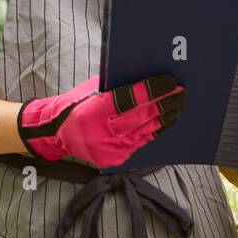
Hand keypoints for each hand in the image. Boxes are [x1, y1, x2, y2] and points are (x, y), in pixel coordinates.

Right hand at [18, 74, 184, 168]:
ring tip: (178, 106)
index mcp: (94, 111)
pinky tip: (165, 121)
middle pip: (143, 117)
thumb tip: (145, 78)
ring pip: (146, 132)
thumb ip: (114, 87)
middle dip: (165, 104)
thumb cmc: (75, 104)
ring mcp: (111, 149)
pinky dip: (155, 130)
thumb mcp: (90, 90)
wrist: (56, 134)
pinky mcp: (116, 159)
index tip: (170, 81)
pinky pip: (141, 142)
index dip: (152, 90)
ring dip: (165, 118)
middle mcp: (103, 132)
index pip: (129, 99)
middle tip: (181, 93)